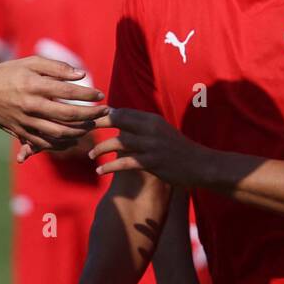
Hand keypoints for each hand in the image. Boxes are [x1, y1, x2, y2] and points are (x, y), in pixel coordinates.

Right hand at [0, 57, 102, 154]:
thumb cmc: (8, 72)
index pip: (68, 91)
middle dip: (90, 115)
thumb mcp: (30, 62)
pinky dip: (61, 144)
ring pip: (59, 132)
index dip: (88, 94)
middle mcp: (30, 105)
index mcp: (34, 85)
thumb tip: (81, 75)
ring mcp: (25, 121)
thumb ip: (56, 67)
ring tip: (91, 125)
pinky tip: (73, 138)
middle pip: (67, 114)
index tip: (101, 95)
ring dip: (79, 131)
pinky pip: (44, 143)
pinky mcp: (20, 132)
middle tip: (104, 112)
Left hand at [89, 108, 207, 184]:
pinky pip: (125, 163)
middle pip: (118, 121)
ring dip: (101, 149)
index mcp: (152, 119)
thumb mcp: (162, 132)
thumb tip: (120, 117)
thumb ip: (143, 126)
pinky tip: (100, 171)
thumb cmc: (179, 149)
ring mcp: (152, 146)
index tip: (90, 118)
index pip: (123, 112)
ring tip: (90, 155)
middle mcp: (151, 129)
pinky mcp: (153, 162)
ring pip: (118, 142)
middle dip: (98, 124)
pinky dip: (110, 167)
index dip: (105, 114)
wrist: (201, 165)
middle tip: (82, 130)